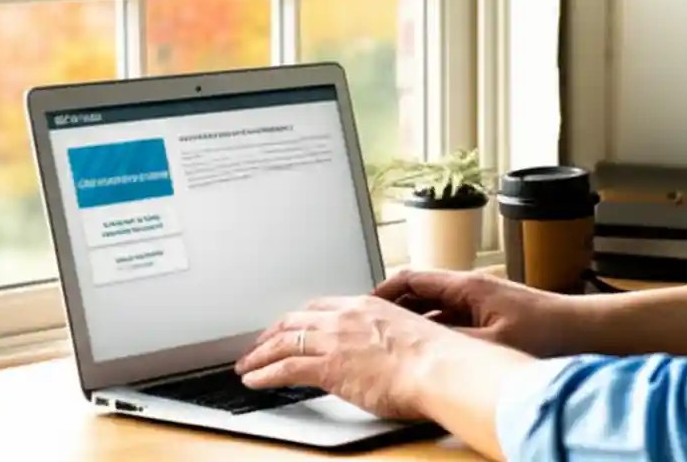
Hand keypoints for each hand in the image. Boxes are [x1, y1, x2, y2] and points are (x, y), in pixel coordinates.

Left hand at [234, 295, 453, 419]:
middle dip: (272, 333)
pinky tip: (255, 381)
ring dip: (260, 355)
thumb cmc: (436, 358)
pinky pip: (285, 368)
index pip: (321, 306)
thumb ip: (388, 339)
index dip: (300, 318)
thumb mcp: (408, 336)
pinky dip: (265, 374)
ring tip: (246, 366)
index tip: (291, 327)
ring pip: (284, 341)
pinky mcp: (328, 366)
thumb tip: (386, 353)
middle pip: (295, 319)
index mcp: (367, 305)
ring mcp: (335, 339)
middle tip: (258, 346)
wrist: (440, 368)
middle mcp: (346, 316)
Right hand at [374, 269, 581, 357]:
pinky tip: (430, 352)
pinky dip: (435, 332)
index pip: (411, 279)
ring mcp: (483, 302)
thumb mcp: (492, 343)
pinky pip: (453, 319)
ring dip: (414, 322)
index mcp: (467, 286)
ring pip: (435, 308)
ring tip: (392, 342)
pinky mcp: (493, 316)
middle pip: (419, 293)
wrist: (586, 331)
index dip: (382, 292)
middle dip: (392, 309)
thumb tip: (418, 348)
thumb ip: (452, 344)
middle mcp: (472, 288)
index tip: (363, 307)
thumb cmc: (549, 333)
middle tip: (369, 328)